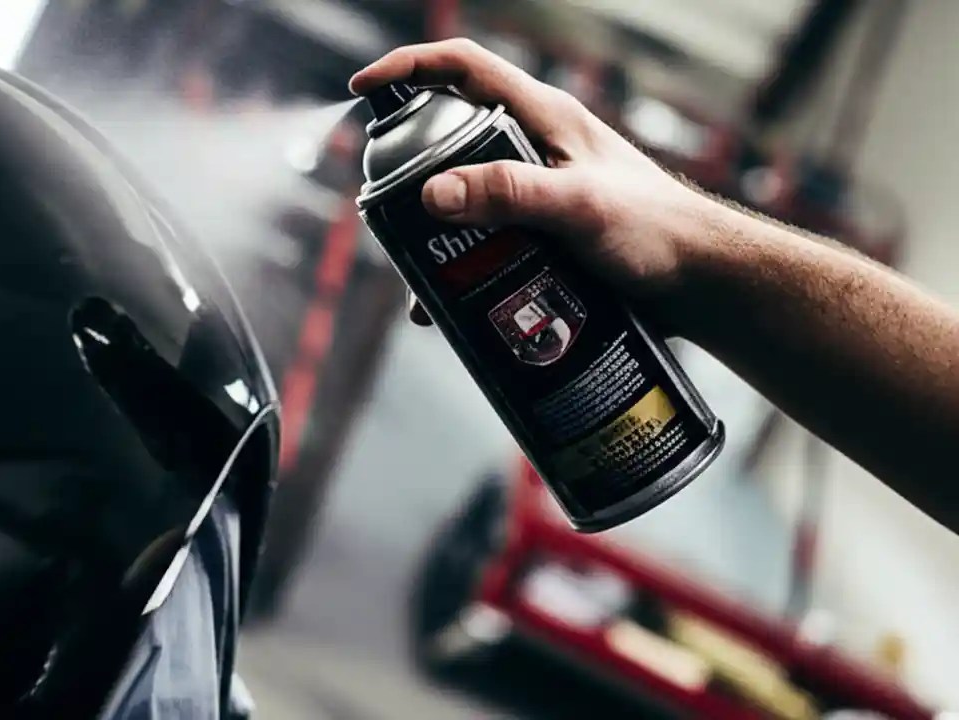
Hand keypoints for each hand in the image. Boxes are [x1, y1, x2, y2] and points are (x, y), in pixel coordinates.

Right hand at [350, 39, 720, 326]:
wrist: (704, 283)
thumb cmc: (658, 230)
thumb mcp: (578, 206)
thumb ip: (508, 193)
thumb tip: (432, 193)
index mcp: (544, 117)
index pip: (463, 68)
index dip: (409, 68)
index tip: (362, 90)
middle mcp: (536, 148)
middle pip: (452, 138)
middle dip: (412, 171)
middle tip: (386, 208)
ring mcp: (540, 193)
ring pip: (466, 200)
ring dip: (435, 235)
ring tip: (418, 277)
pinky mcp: (545, 235)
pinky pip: (487, 242)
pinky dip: (461, 269)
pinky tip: (449, 307)